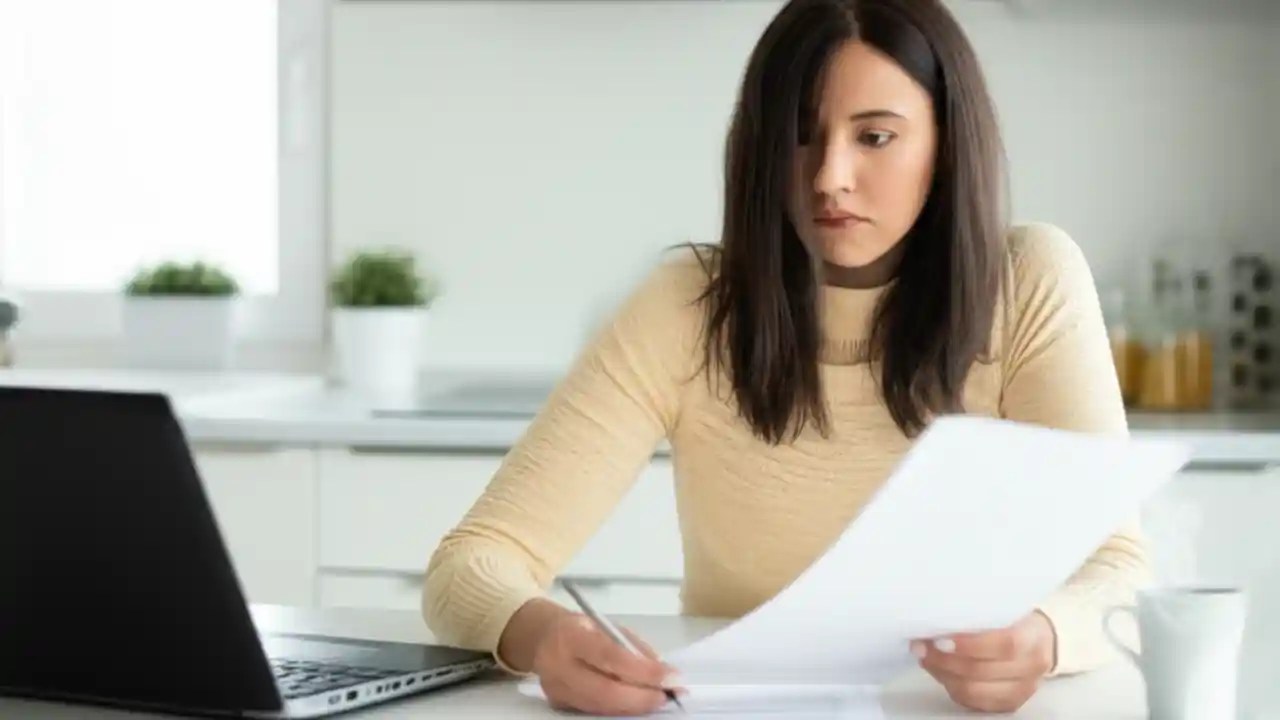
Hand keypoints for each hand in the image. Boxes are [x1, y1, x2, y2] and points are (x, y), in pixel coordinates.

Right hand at [533, 612, 682, 716]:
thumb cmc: (582, 629)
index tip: (671, 677)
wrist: (542, 638)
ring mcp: (557, 691)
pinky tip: (639, 703)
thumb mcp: (607, 625)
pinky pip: (596, 711)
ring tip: (660, 700)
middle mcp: (559, 667)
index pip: (610, 657)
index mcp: (570, 636)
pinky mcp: (560, 705)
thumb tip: (664, 673)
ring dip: (636, 706)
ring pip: (602, 707)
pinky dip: (622, 710)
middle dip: (642, 697)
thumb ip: (633, 648)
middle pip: (605, 691)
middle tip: (670, 695)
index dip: (643, 671)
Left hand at [911, 611, 1056, 712]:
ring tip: (925, 657)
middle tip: (921, 646)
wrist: (1040, 638)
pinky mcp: (1010, 703)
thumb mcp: (1004, 606)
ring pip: (974, 691)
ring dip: (942, 674)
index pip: (1004, 644)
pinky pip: (973, 702)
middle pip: (983, 671)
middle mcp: (1032, 666)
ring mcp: (1023, 689)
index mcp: (1033, 636)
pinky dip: (951, 687)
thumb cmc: (1014, 617)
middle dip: (944, 659)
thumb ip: (978, 611)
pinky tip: (939, 671)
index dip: (969, 644)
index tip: (940, 637)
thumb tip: (935, 614)